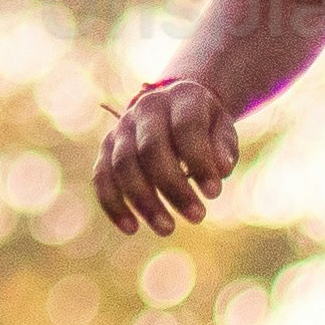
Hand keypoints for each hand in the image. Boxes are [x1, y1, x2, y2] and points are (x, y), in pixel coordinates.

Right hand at [91, 71, 248, 238]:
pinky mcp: (106, 147)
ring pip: (123, 165)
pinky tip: (131, 228)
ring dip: (143, 201)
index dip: (199, 161)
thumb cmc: (206, 127)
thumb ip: (223, 148)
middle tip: (198, 217)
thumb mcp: (223, 130)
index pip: (186, 127)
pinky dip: (113, 204)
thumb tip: (220, 170)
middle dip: (173, 187)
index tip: (215, 194)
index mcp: (181, 96)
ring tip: (167, 229)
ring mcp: (122, 127)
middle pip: (151, 148)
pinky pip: (101, 176)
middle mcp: (146, 107)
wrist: (177, 110)